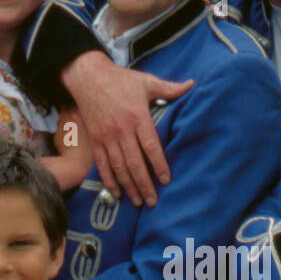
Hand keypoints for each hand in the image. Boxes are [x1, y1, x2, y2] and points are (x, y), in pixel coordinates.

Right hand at [61, 52, 192, 205]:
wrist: (88, 77)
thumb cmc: (120, 80)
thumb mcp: (147, 81)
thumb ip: (170, 88)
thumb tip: (193, 84)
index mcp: (138, 117)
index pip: (151, 146)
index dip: (159, 165)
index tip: (166, 180)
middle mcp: (122, 130)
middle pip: (135, 163)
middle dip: (144, 184)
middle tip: (153, 201)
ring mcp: (107, 137)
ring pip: (119, 167)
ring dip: (129, 186)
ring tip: (138, 202)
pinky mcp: (96, 140)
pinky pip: (102, 164)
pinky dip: (108, 180)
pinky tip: (116, 192)